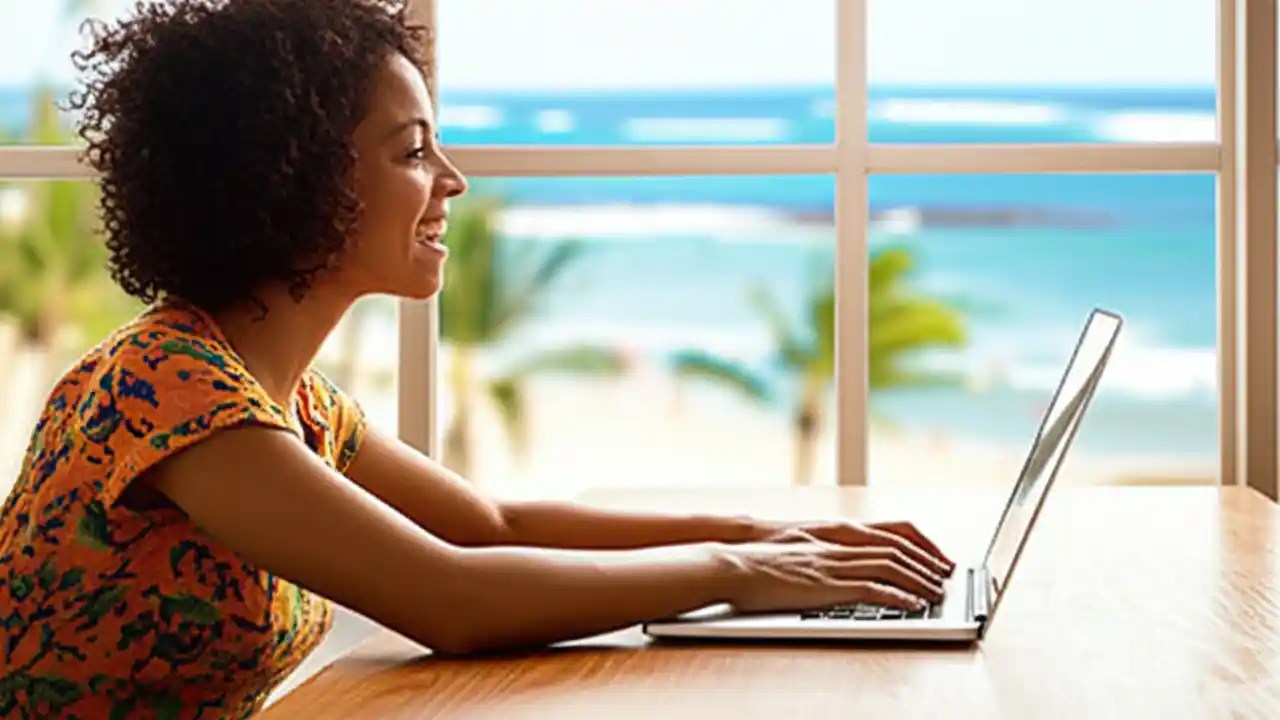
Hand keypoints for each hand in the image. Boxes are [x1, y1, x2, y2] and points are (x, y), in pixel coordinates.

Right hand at [713, 534, 945, 613]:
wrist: (733, 561)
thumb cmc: (758, 558)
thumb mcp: (798, 546)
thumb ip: (822, 551)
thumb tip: (836, 564)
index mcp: (835, 532)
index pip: (890, 531)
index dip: (918, 544)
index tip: (934, 557)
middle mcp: (839, 543)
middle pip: (897, 548)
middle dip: (926, 563)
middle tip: (945, 576)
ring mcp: (834, 563)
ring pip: (890, 566)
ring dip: (918, 580)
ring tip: (935, 593)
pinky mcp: (827, 585)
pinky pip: (872, 589)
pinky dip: (897, 596)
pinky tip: (911, 606)